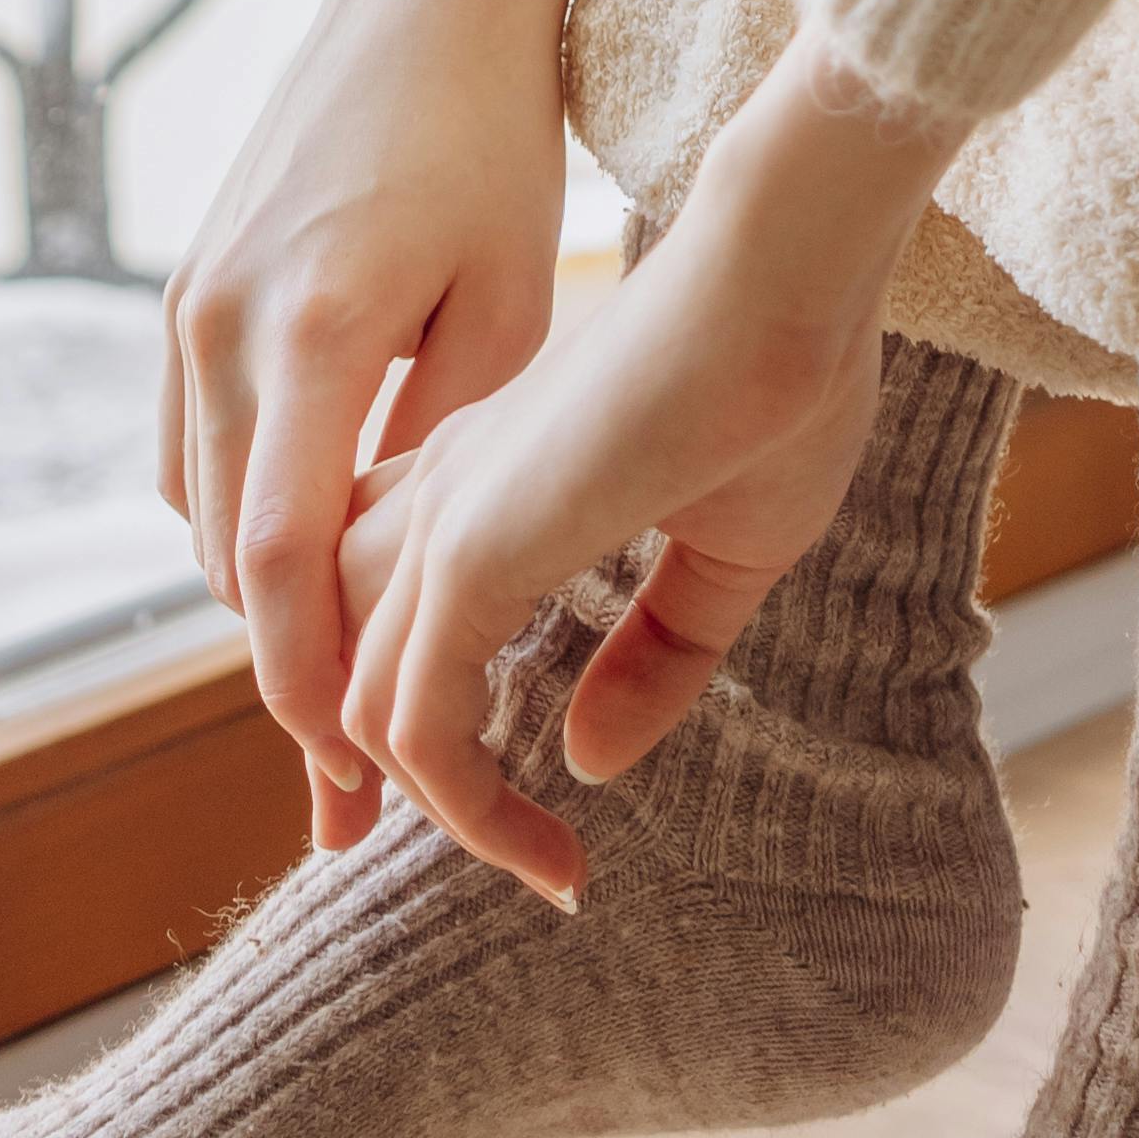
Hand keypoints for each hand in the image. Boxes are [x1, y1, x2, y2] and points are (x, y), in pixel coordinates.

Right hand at [159, 0, 640, 847]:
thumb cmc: (499, 134)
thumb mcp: (513, 295)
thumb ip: (456, 440)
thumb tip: (428, 570)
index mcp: (306, 335)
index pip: (280, 569)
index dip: (315, 697)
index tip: (363, 795)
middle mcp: (217, 328)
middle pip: (229, 565)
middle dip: (290, 688)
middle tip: (354, 808)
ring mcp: (187, 301)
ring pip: (206, 515)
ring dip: (268, 610)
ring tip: (351, 717)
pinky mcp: (193, 283)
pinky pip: (202, 449)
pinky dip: (252, 525)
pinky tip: (323, 575)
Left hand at [330, 24, 961, 896]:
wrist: (790, 277)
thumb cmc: (781, 381)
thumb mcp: (724, 554)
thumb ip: (652, 655)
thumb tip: (588, 761)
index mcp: (490, 475)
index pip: (394, 609)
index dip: (433, 717)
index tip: (539, 806)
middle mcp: (440, 494)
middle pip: (348, 666)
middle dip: (403, 786)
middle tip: (521, 854)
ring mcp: (444, 520)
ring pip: (361, 710)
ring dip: (444, 812)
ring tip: (542, 860)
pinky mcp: (471, 553)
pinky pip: (416, 726)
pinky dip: (468, 811)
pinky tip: (552, 848)